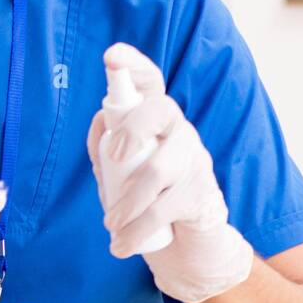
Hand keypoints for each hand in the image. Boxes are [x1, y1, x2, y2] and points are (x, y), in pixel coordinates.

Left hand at [86, 42, 252, 302]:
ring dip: (125, 203)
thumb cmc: (143, 196)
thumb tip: (100, 120)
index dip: (133, 66)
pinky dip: (135, 231)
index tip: (112, 57)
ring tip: (110, 226)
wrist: (183, 242)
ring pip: (157, 169)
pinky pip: (164, 208)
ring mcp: (194, 158)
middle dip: (132, 129)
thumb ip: (104, 144)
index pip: (149, 82)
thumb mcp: (116, 170)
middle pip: (160, 110)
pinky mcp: (202, 192)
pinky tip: (121, 245)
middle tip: (114, 156)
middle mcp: (178, 129)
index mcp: (153, 119)